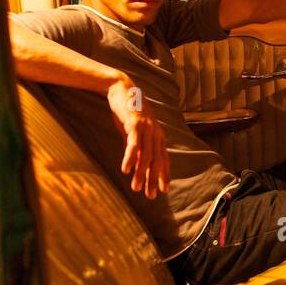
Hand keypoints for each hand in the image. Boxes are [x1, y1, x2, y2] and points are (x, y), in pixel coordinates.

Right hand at [107, 76, 169, 198]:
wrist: (122, 88)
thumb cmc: (128, 111)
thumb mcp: (134, 131)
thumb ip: (137, 145)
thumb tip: (136, 163)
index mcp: (157, 135)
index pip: (163, 159)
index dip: (163, 175)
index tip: (162, 191)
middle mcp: (155, 133)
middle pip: (156, 161)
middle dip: (153, 179)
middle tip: (150, 196)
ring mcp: (146, 128)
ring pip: (145, 155)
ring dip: (141, 173)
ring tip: (136, 188)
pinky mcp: (134, 124)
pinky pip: (133, 144)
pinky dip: (130, 158)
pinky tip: (126, 170)